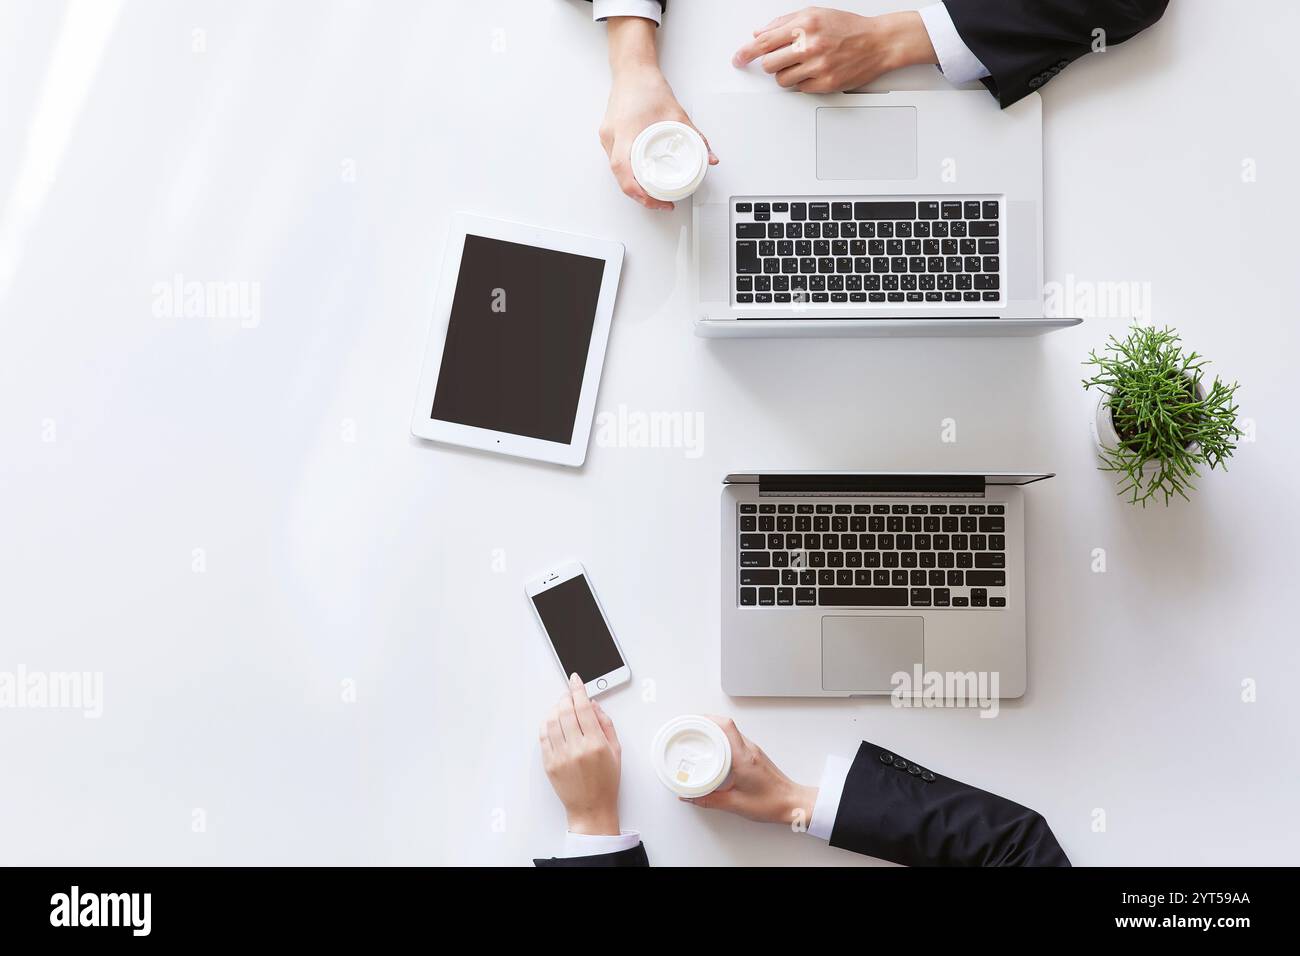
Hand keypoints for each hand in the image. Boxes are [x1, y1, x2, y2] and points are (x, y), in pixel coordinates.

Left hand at [539, 674, 622, 834]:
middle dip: (566, 697)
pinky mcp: (549, 763)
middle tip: (570, 694)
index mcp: (595, 744)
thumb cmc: (606, 782)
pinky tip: (553, 721)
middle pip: (565, 711)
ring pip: (551, 721)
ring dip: (555, 708)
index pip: (583, 708)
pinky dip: (546, 723)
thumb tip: (593, 704)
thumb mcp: (616, 751)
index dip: (578, 690)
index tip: (576, 680)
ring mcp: (560, 756)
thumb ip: (606, 724)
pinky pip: (543, 736)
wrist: (591, 808)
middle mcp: (576, 749)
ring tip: (562, 707)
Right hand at [601, 17, 717, 209]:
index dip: (639, 192)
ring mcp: (607, 137)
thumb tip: (709, 158)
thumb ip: (695, 137)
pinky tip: (643, 178)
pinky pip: (616, 162)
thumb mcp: (677, 113)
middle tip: (660, 203)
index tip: (655, 201)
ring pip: (617, 172)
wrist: (631, 69)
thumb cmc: (646, 85)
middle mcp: (611, 137)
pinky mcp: (608, 136)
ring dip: (634, 186)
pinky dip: (629, 174)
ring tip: (653, 194)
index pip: (625, 172)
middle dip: (640, 195)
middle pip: (621, 178)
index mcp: (625, 131)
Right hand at [684, 717, 817, 829]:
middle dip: (706, 723)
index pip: (726, 726)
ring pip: (731, 732)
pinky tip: (715, 752)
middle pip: (726, 725)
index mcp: (744, 758)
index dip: (707, 720)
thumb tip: (690, 797)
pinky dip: (722, 741)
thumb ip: (708, 800)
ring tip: (700, 740)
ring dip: (715, 732)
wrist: (792, 804)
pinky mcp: (755, 755)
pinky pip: (735, 741)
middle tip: (691, 730)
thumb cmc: (771, 803)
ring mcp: (753, 751)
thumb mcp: (735, 804)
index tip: (693, 723)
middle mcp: (749, 750)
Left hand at [733, 7, 936, 92]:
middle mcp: (810, 44)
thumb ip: (785, 23)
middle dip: (772, 64)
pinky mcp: (825, 83)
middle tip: (784, 59)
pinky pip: (799, 89)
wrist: (879, 42)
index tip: (738, 59)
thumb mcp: (815, 14)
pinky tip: (816, 71)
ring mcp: (818, 66)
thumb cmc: (848, 28)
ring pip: (782, 80)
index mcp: (805, 24)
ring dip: (787, 74)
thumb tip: (759, 34)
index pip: (764, 42)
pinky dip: (803, 82)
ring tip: (803, 64)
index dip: (746, 53)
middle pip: (769, 65)